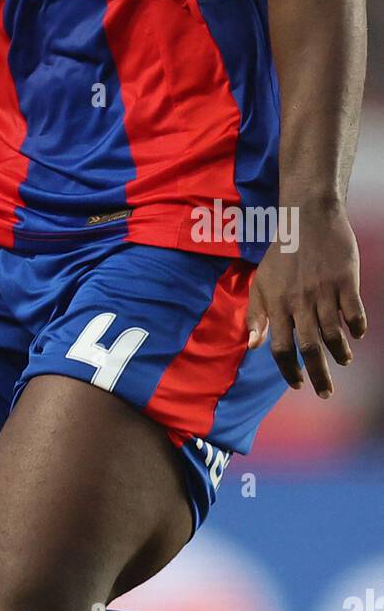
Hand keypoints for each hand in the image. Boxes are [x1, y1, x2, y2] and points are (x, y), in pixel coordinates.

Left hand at [246, 204, 366, 396]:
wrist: (307, 217)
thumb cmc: (282, 253)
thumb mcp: (261, 282)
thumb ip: (256, 314)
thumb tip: (253, 346)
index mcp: (277, 303)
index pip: (280, 347)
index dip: (288, 370)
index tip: (297, 385)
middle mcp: (300, 300)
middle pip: (310, 348)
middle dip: (319, 375)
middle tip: (326, 393)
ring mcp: (324, 291)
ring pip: (334, 334)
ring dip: (340, 353)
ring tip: (344, 359)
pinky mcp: (345, 280)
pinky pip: (354, 312)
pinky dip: (357, 327)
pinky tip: (356, 334)